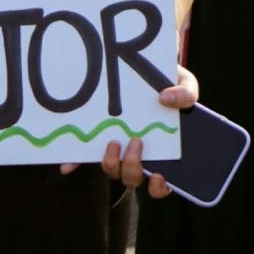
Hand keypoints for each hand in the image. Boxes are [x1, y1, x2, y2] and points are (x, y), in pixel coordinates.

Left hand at [60, 65, 199, 198]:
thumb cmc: (171, 84)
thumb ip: (185, 95)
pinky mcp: (99, 137)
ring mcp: (118, 147)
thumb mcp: (186, 86)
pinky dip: (75, 162)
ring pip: (113, 170)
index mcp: (163, 151)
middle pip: (132, 178)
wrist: (148, 66)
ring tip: (114, 141)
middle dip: (133, 167)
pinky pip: (84, 157)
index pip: (161, 184)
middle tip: (136, 142)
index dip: (159, 187)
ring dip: (111, 163)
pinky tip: (67, 166)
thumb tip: (166, 98)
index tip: (158, 176)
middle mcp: (139, 155)